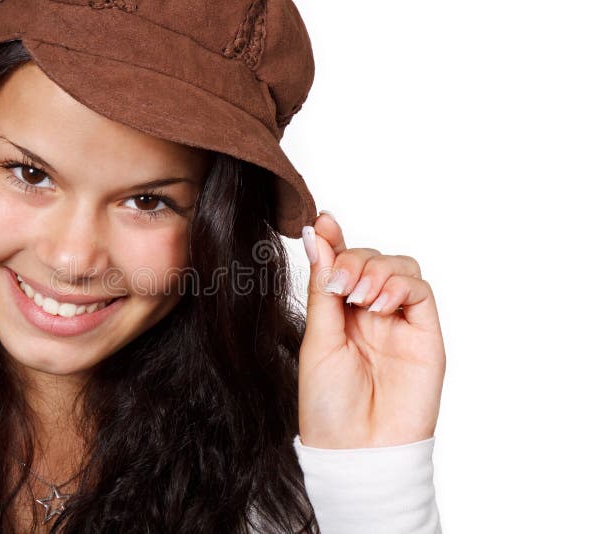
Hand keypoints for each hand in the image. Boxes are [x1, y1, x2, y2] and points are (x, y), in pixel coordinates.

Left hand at [298, 211, 445, 448]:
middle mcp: (371, 314)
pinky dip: (399, 286)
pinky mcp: (426, 334)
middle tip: (339, 286)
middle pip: (371, 259)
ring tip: (358, 297)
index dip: (334, 240)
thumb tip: (316, 235)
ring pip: (400, 267)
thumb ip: (322, 285)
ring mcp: (400, 323)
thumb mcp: (318, 336)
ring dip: (376, 270)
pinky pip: (420, 291)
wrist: (357, 450)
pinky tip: (378, 305)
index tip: (322, 221)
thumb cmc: (328, 403)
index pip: (341, 264)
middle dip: (354, 259)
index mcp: (339, 314)